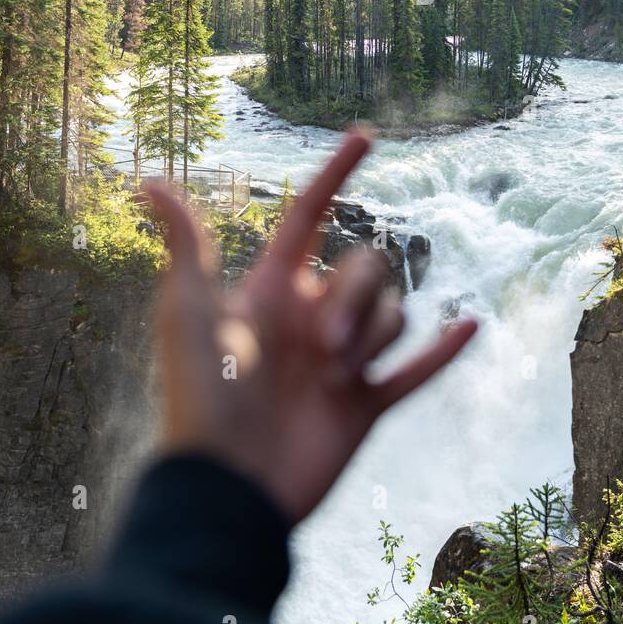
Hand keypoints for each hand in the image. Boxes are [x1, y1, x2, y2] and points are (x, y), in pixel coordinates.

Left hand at [143, 129, 476, 522]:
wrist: (228, 487)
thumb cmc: (200, 397)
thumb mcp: (188, 312)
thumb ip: (185, 244)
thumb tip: (151, 181)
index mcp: (273, 290)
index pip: (311, 215)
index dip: (335, 173)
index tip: (364, 136)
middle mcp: (312, 317)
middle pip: (365, 268)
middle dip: (357, 298)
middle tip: (324, 349)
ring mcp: (342, 361)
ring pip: (393, 314)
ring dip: (373, 338)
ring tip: (336, 381)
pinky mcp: (365, 405)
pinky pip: (416, 370)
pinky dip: (444, 350)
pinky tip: (471, 326)